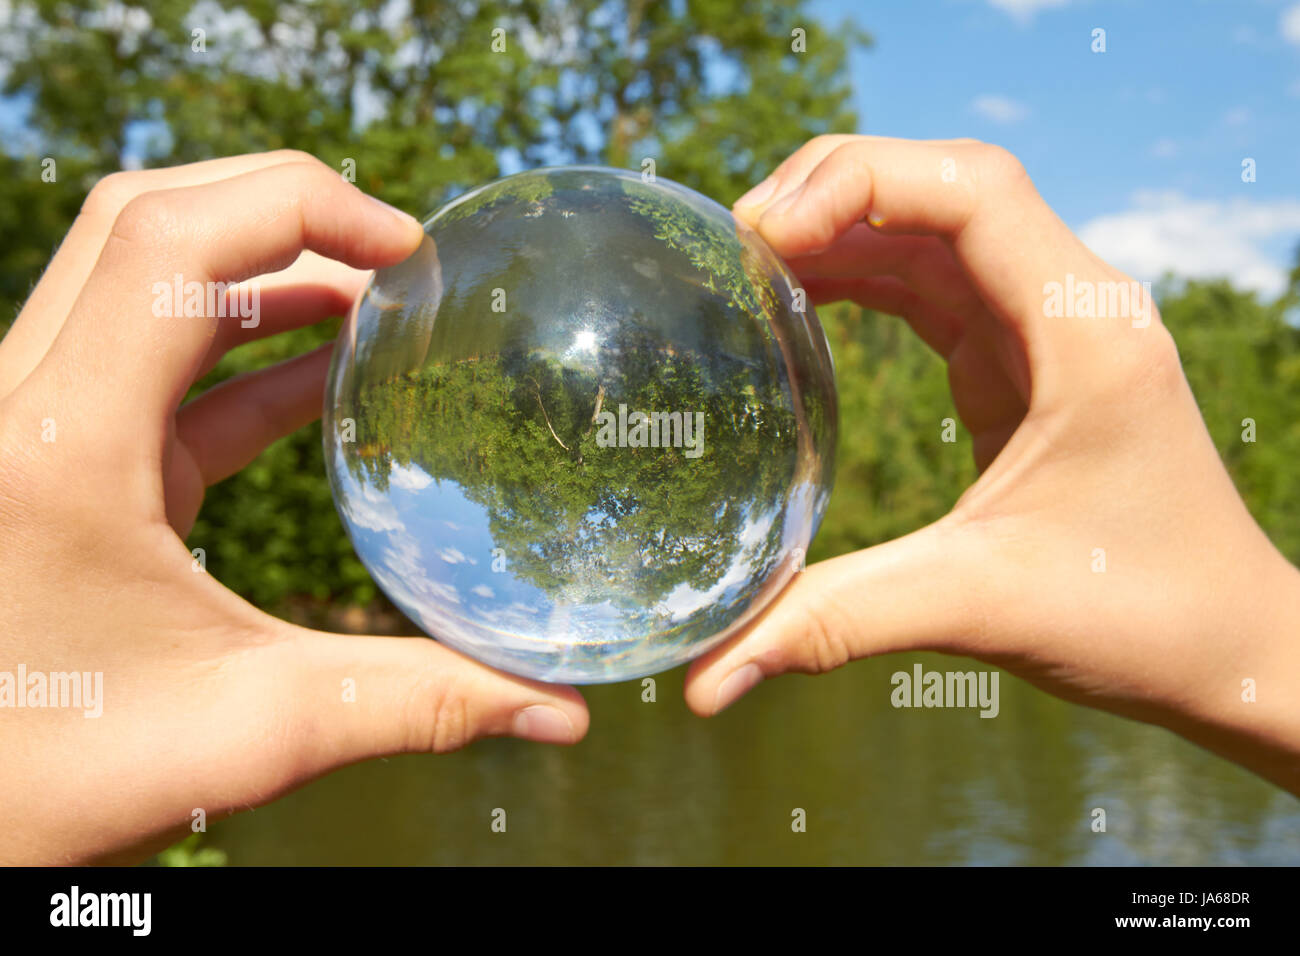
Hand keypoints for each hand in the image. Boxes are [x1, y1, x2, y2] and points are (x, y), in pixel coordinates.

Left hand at [0, 152, 588, 863]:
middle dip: (284, 210)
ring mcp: (37, 427)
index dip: (302, 209)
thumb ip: (419, 704)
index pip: (169, 244)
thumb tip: (563, 710)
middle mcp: (28, 409)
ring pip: (141, 277)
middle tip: (398, 252)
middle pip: (147, 222)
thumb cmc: (59, 779)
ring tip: (376, 298)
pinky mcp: (60, 459)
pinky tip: (328, 374)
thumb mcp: (254, 731)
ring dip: (264, 270)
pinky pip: (154, 362)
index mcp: (63, 447)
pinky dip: (245, 347)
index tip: (411, 249)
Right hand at [686, 135, 1299, 793]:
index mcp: (1082, 330)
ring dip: (845, 229)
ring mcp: (1049, 330)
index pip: (973, 189)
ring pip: (936, 230)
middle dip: (835, 192)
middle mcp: (1072, 306)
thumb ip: (838, 623)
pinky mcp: (1024, 365)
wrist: (1228, 648)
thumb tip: (707, 682)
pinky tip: (804, 297)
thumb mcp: (980, 605)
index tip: (765, 237)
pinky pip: (936, 287)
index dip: (860, 184)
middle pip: (945, 186)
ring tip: (752, 262)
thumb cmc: (1142, 615)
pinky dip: (866, 277)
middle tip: (738, 243)